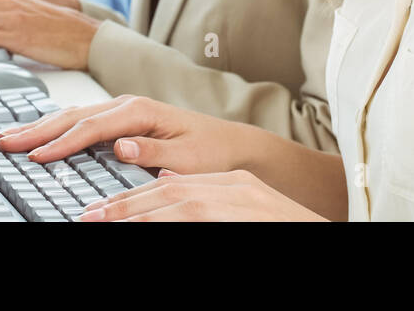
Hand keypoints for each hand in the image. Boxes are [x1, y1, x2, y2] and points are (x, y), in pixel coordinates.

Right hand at [0, 94, 246, 176]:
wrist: (232, 145)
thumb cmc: (211, 151)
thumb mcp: (187, 157)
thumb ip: (152, 149)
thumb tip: (119, 145)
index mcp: (141, 110)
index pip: (92, 126)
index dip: (62, 142)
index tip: (37, 156)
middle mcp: (128, 105)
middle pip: (74, 115)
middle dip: (38, 129)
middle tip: (5, 142)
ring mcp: (124, 109)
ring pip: (74, 115)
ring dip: (42, 126)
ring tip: (11, 137)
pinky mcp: (122, 119)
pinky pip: (82, 120)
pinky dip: (57, 126)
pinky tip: (41, 133)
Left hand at [77, 170, 326, 221]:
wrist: (324, 231)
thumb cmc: (283, 224)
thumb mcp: (243, 208)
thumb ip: (209, 200)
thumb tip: (168, 182)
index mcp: (234, 184)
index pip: (174, 185)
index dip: (135, 199)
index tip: (103, 212)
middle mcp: (236, 190)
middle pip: (169, 192)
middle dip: (126, 206)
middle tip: (89, 218)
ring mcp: (239, 205)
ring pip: (176, 207)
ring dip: (135, 217)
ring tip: (99, 224)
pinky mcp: (240, 217)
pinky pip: (192, 219)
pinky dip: (162, 223)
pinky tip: (138, 228)